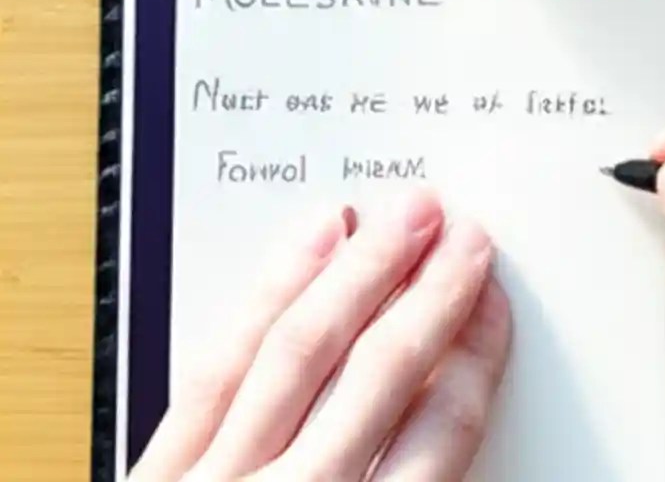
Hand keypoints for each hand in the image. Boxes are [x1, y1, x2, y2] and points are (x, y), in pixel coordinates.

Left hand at [131, 189, 511, 481]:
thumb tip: (457, 424)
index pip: (442, 436)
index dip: (477, 358)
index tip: (493, 307)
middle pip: (380, 374)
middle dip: (432, 294)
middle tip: (464, 237)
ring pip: (302, 349)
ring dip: (362, 272)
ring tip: (402, 217)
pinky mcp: (161, 470)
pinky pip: (223, 361)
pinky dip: (273, 291)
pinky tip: (310, 245)